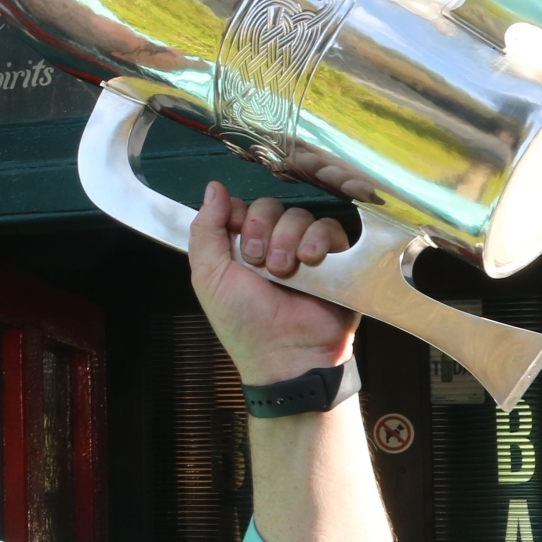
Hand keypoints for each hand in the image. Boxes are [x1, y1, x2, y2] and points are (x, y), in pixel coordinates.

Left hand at [189, 182, 357, 385]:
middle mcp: (273, 244)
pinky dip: (318, 240)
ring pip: (299, 215)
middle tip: (260, 263)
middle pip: (270, 206)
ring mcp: (305, 250)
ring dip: (287, 239)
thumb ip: (205, 229)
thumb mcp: (209, 275)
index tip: (238, 241)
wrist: (284, 354)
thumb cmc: (243, 321)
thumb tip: (214, 187)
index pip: (242, 206)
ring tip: (284, 271)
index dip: (240, 217)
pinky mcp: (336, 259)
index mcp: (240, 247)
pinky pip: (331, 228)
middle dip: (262, 229)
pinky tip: (310, 262)